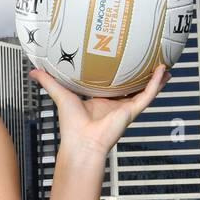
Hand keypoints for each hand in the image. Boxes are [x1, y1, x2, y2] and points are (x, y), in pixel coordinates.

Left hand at [29, 63, 170, 158]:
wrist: (81, 142)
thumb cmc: (71, 124)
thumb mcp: (61, 95)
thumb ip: (49, 82)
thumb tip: (33, 70)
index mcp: (102, 101)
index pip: (114, 84)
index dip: (120, 72)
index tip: (124, 57)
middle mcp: (116, 104)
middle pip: (133, 86)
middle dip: (143, 74)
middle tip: (151, 58)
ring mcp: (126, 108)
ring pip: (146, 90)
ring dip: (156, 78)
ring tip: (166, 63)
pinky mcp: (132, 111)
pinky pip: (148, 95)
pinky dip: (156, 83)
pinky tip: (163, 70)